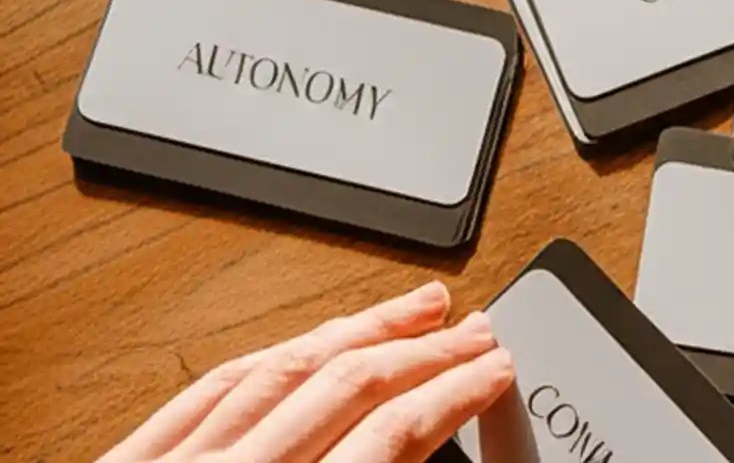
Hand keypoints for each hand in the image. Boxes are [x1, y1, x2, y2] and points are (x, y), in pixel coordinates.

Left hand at [100, 282, 512, 461]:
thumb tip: (423, 462)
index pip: (392, 438)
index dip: (454, 395)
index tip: (493, 373)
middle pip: (348, 387)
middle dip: (424, 351)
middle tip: (476, 332)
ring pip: (287, 367)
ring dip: (360, 330)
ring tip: (412, 310)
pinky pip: (217, 385)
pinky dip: (277, 354)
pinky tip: (309, 340)